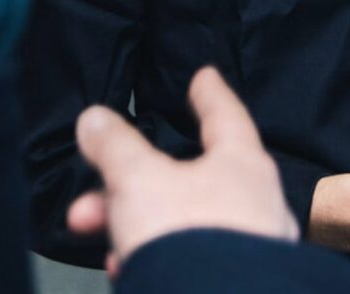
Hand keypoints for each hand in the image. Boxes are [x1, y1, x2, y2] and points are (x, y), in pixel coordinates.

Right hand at [65, 66, 296, 277]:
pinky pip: (193, 261)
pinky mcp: (240, 282)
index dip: (209, 94)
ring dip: (138, 228)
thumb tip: (95, 119)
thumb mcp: (137, 180)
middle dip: (133, 187)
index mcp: (243, 165)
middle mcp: (258, 203)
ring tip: (105, 246)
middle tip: (91, 201)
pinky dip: (159, 258)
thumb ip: (115, 147)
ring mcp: (254, 248)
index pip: (226, 114)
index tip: (205, 76)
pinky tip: (127, 269)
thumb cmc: (189, 240)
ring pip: (186, 224)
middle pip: (189, 178)